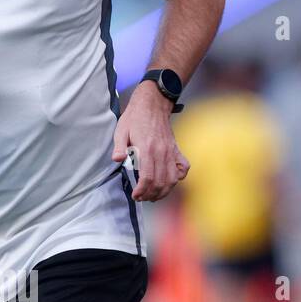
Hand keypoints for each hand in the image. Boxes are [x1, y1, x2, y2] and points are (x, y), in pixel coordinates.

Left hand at [112, 82, 188, 200]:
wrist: (153, 103)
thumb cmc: (135, 118)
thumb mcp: (121, 130)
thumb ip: (119, 146)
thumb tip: (117, 159)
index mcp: (147, 149)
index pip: (147, 178)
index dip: (142, 191)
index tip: (136, 195)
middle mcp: (161, 152)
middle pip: (160, 182)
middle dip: (150, 194)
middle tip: (142, 197)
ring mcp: (171, 151)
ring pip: (172, 179)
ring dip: (164, 191)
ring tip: (153, 195)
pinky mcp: (176, 150)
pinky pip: (183, 168)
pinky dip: (178, 178)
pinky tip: (169, 181)